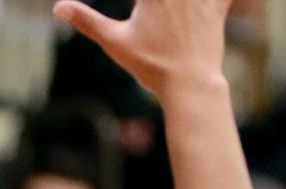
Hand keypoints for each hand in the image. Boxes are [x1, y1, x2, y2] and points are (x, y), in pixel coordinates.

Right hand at [51, 0, 231, 99]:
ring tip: (177, 6)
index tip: (140, 4)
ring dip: (187, 0)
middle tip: (152, 6)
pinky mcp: (217, 7)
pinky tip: (228, 0)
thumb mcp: (114, 42)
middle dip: (159, 1)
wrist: (189, 83)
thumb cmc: (150, 65)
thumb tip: (57, 7)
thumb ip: (87, 20)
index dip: (142, 0)